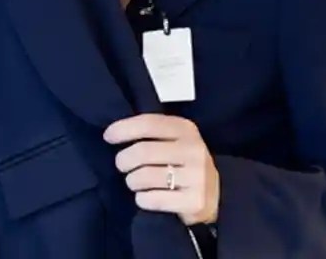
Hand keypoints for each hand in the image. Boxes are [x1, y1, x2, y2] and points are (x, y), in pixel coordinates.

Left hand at [104, 113, 219, 225]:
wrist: (217, 194)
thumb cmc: (184, 163)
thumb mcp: (174, 140)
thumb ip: (150, 133)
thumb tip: (112, 132)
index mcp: (186, 129)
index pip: (148, 123)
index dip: (123, 129)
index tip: (108, 136)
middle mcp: (194, 150)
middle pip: (142, 152)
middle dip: (124, 160)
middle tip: (123, 165)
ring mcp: (197, 177)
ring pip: (144, 177)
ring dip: (132, 181)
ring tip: (135, 182)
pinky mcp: (194, 201)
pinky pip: (152, 199)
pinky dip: (142, 199)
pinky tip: (146, 197)